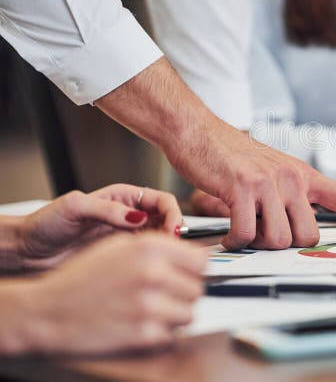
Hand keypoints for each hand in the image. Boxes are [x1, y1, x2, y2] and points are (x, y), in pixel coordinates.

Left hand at [16, 184, 182, 269]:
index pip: (162, 201)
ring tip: (165, 259)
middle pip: (167, 220)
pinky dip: (156, 261)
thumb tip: (138, 216)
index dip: (172, 213)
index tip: (172, 230)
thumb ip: (107, 209)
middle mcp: (130, 216)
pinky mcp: (123, 257)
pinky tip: (152, 267)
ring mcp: (128, 237)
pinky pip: (148, 257)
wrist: (29, 252)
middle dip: (175, 232)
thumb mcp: (74, 208)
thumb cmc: (45, 225)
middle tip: (172, 248)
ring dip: (168, 248)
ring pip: (161, 240)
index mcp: (123, 197)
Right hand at [17, 233, 205, 353]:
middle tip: (165, 295)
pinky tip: (142, 325)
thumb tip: (195, 253)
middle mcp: (153, 273)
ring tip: (154, 310)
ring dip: (176, 314)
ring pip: (190, 312)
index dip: (195, 269)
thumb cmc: (80, 278)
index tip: (187, 274)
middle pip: (198, 286)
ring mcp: (150, 305)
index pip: (201, 259)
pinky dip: (162, 333)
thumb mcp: (119, 247)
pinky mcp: (144, 335)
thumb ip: (159, 246)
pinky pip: (172, 334)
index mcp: (149, 247)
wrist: (46, 311)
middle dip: (184, 291)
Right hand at [169, 121, 335, 249]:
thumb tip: (300, 236)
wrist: (198, 131)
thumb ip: (292, 200)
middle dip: (284, 244)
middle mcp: (293, 178)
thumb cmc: (233, 159)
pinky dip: (236, 241)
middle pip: (307, 237)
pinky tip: (229, 233)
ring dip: (257, 243)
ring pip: (279, 240)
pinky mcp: (242, 187)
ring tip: (242, 226)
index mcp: (305, 176)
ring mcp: (269, 182)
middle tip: (261, 229)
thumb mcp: (273, 174)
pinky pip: (247, 235)